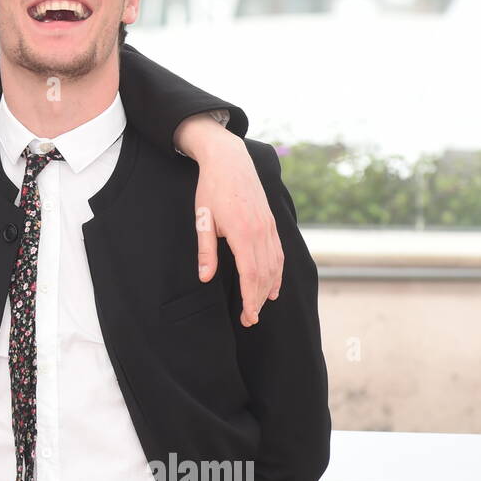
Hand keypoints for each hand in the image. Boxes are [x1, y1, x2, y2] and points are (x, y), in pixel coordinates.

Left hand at [177, 119, 282, 325]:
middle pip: (265, 275)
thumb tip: (205, 277)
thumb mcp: (202, 220)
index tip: (248, 317)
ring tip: (259, 307)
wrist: (229, 161)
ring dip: (269, 289)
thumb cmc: (211, 190)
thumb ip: (206, 250)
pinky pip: (278, 253)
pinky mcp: (271, 223)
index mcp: (243, 233)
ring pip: (275, 266)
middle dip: (258, 300)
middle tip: (249, 320)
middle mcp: (261, 232)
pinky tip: (274, 286)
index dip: (251, 299)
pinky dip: (278, 272)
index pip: (251, 275)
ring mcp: (269, 227)